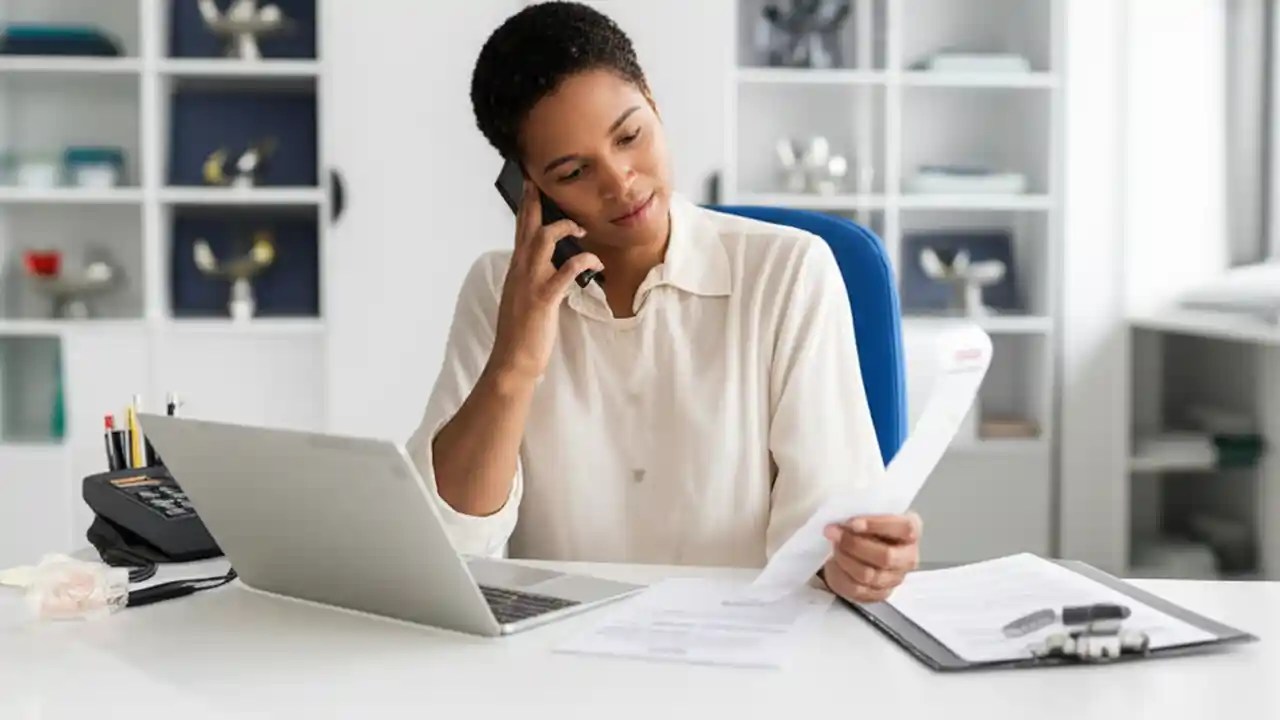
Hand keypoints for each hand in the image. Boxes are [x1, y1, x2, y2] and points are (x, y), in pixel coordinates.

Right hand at [489, 180, 603, 381]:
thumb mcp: (525, 297)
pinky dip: (583, 262)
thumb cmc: (522, 331)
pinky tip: (596, 263)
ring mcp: (530, 282)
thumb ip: (534, 278)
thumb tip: (550, 265)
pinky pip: (566, 271)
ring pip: (542, 239)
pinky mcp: (544, 298)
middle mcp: (520, 270)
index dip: (526, 207)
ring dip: (563, 228)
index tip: (531, 186)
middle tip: (542, 181)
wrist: (513, 360)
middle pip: (527, 225)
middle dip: (535, 201)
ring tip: (581, 228)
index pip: (520, 230)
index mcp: (516, 269)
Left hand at [820, 512, 921, 603]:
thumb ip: (863, 511)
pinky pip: (856, 589)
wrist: (862, 545)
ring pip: (868, 575)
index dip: (877, 525)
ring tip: (834, 546)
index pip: (904, 528)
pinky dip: (840, 574)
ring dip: (845, 558)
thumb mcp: (869, 512)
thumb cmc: (867, 526)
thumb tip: (843, 517)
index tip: (852, 523)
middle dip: (854, 544)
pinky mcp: (878, 593)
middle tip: (834, 533)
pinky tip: (834, 562)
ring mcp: (895, 578)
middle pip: (886, 557)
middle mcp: (908, 557)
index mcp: (911, 532)